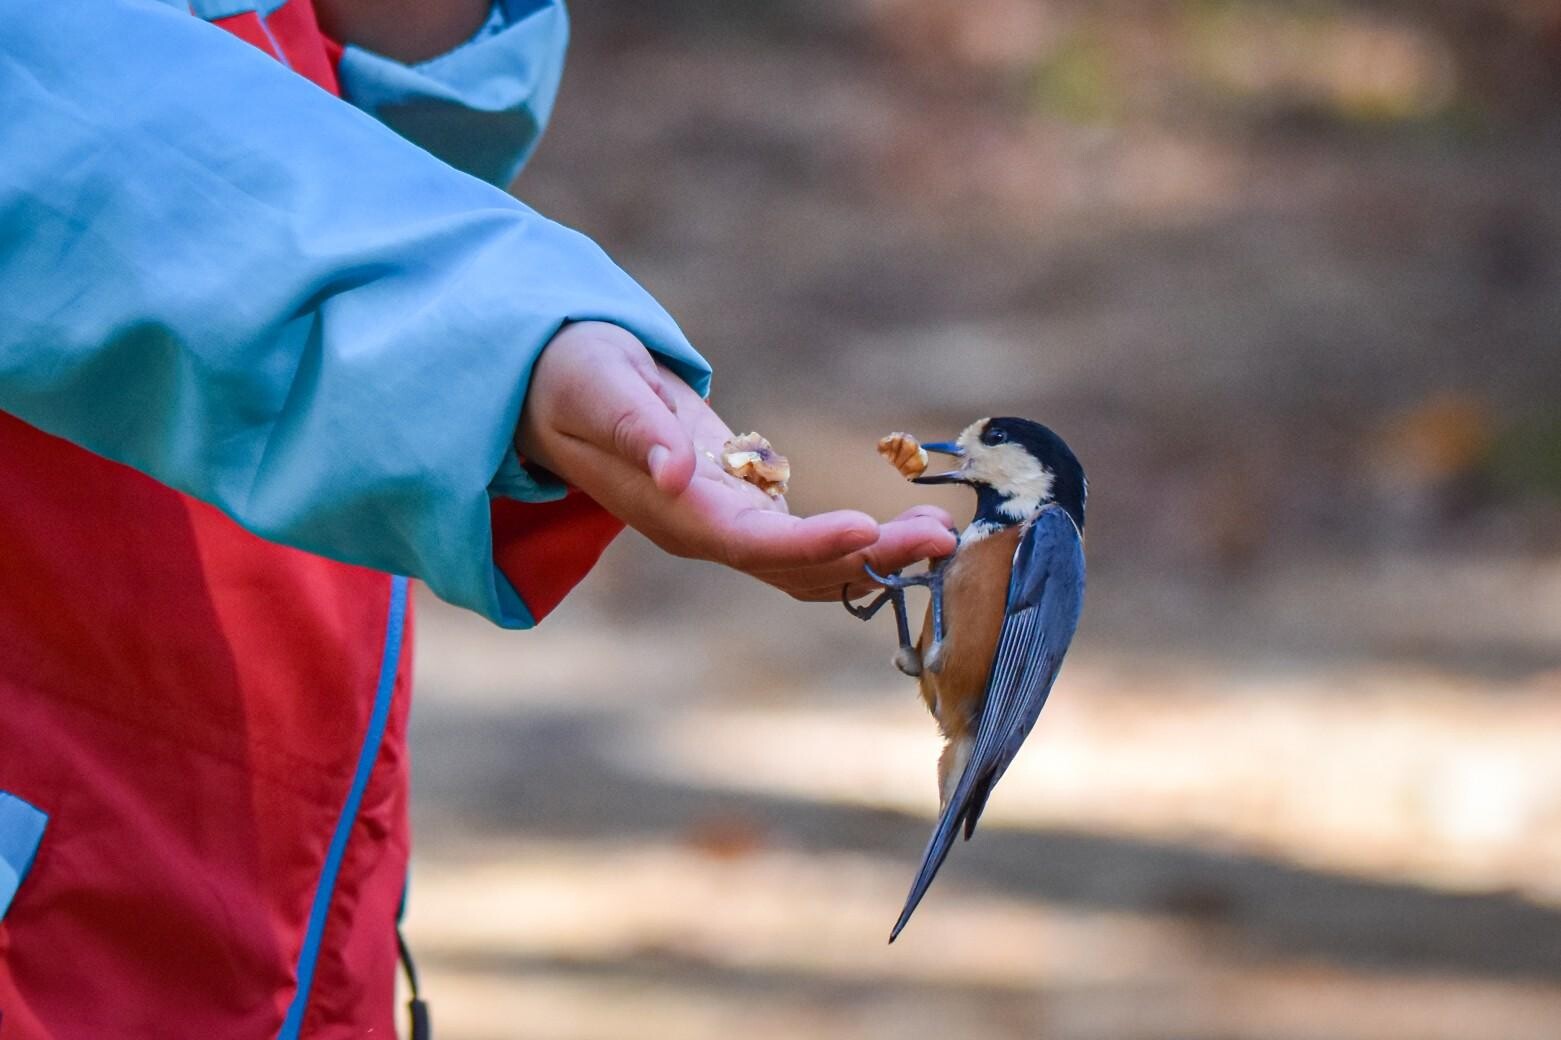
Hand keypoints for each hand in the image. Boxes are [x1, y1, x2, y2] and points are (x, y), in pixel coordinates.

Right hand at [515, 322, 956, 599]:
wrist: (558, 390)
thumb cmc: (576, 378)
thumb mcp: (599, 387)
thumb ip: (636, 430)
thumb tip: (675, 472)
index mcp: (670, 509)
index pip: (748, 542)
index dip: (809, 544)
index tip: (868, 531)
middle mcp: (702, 532)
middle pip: (795, 566)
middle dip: (871, 556)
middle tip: (944, 537)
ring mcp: (724, 528)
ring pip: (808, 564)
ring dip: (878, 558)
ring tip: (942, 536)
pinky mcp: (742, 510)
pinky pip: (806, 544)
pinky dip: (859, 544)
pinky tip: (907, 531)